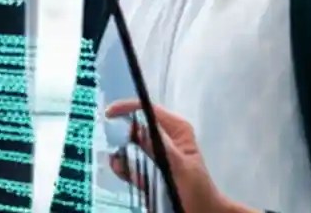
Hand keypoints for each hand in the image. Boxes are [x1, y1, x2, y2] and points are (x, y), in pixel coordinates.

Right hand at [104, 100, 255, 212]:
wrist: (201, 212)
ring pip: (132, 146)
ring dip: (122, 153)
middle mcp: (165, 138)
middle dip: (122, 134)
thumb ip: (161, 148)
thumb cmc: (197, 189)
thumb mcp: (180, 167)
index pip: (150, 111)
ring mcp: (157, 154)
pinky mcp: (150, 170)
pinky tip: (120, 169)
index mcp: (177, 130)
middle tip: (111, 144)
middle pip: (138, 127)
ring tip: (117, 162)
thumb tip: (140, 128)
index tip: (109, 113)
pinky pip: (132, 164)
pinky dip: (124, 167)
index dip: (128, 108)